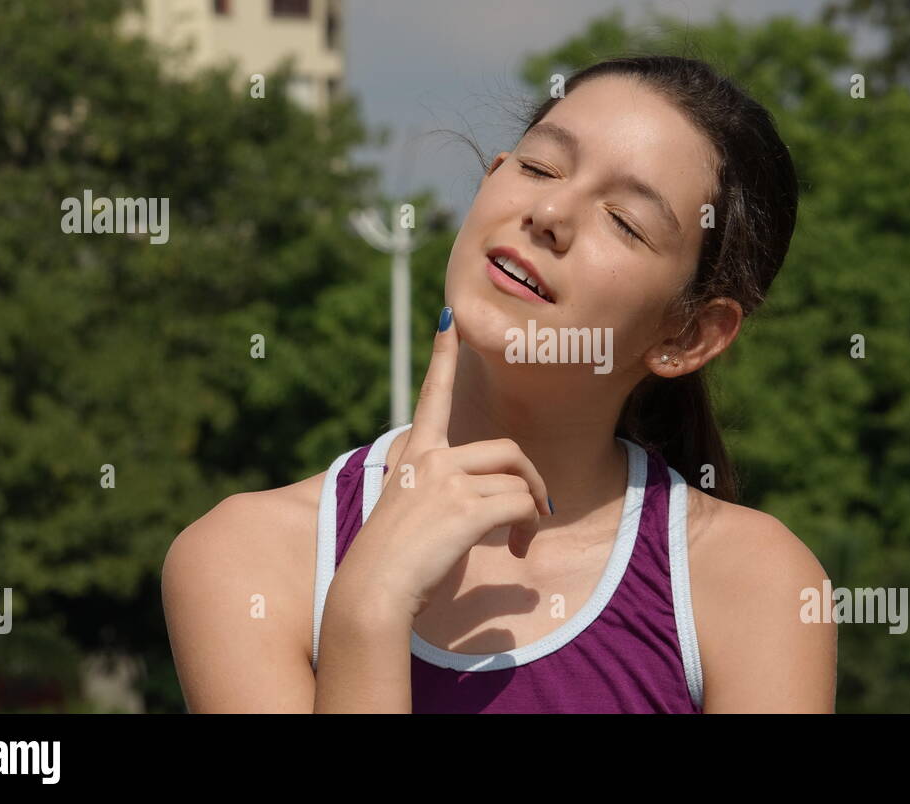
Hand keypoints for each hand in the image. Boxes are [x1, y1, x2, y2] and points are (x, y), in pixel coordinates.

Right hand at [333, 306, 554, 620]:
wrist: (372, 591)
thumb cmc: (390, 564)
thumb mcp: (408, 514)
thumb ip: (440, 496)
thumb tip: (488, 504)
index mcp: (414, 456)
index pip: (432, 396)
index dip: (443, 356)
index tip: (449, 318)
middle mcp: (430, 459)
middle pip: (509, 452)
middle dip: (532, 482)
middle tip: (537, 514)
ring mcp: (446, 480)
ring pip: (518, 482)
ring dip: (533, 512)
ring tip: (524, 541)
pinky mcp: (464, 507)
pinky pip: (519, 506)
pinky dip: (528, 529)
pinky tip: (517, 552)